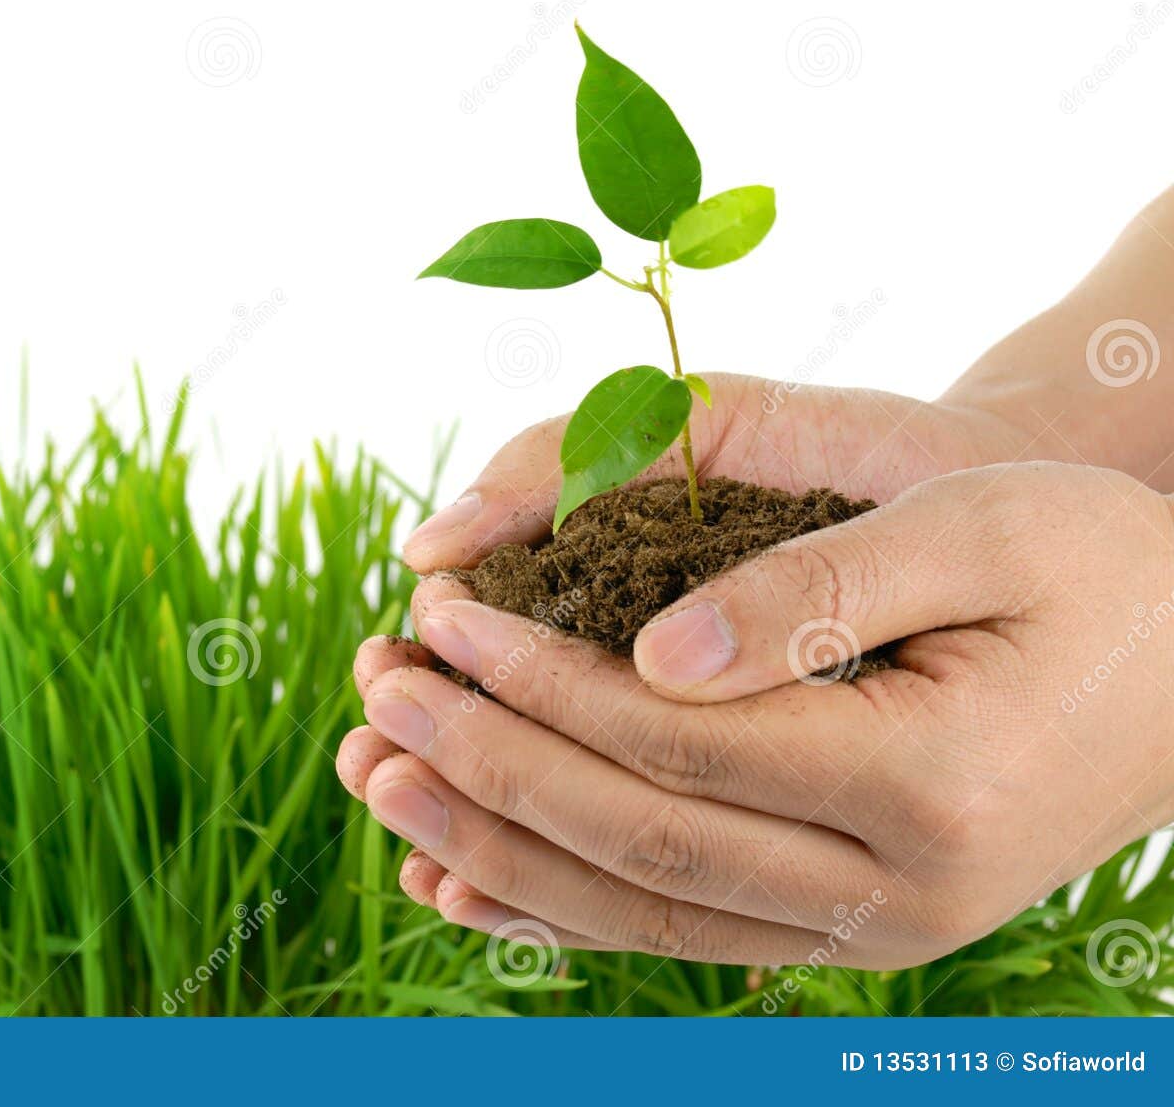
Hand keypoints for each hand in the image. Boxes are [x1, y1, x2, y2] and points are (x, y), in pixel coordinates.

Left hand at [345, 371, 1030, 939]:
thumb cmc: (1092, 567)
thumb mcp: (982, 528)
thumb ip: (819, 590)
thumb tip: (651, 649)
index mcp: (930, 785)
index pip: (676, 740)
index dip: (540, 681)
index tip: (441, 618)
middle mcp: (896, 894)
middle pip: (635, 837)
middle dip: (483, 766)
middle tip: (370, 697)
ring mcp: (868, 931)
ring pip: (638, 905)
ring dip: (489, 845)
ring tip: (376, 776)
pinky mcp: (843, 929)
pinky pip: (676, 934)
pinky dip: (556, 912)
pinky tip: (455, 886)